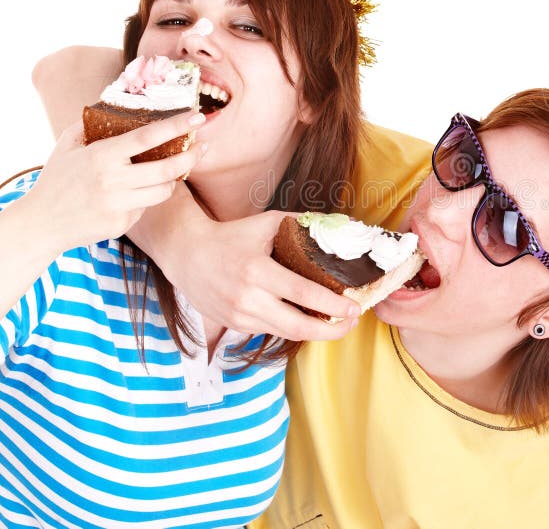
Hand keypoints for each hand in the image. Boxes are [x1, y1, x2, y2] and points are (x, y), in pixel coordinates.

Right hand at [29, 112, 206, 251]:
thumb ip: (92, 124)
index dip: (176, 126)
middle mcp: (113, 181)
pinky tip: (133, 194)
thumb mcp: (68, 144)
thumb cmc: (57, 179)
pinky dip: (145, 198)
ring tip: (173, 168)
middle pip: (167, 169)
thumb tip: (119, 107)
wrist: (42, 223)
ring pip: (163, 191)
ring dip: (172, 179)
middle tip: (203, 147)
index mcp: (101, 156)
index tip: (197, 117)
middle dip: (191, 156)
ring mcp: (119, 205)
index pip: (148, 138)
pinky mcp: (123, 224)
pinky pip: (146, 207)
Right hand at [156, 209, 360, 340]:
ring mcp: (240, 316)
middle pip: (298, 326)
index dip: (332, 304)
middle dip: (331, 330)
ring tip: (337, 324)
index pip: (303, 292)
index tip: (354, 307)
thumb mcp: (267, 223)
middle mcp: (247, 298)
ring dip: (316, 333)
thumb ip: (302, 225)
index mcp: (257, 270)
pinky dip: (293, 327)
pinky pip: (272, 330)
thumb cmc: (232, 236)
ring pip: (287, 333)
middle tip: (352, 323)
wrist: (186, 255)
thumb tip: (339, 227)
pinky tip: (309, 319)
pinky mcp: (235, 325)